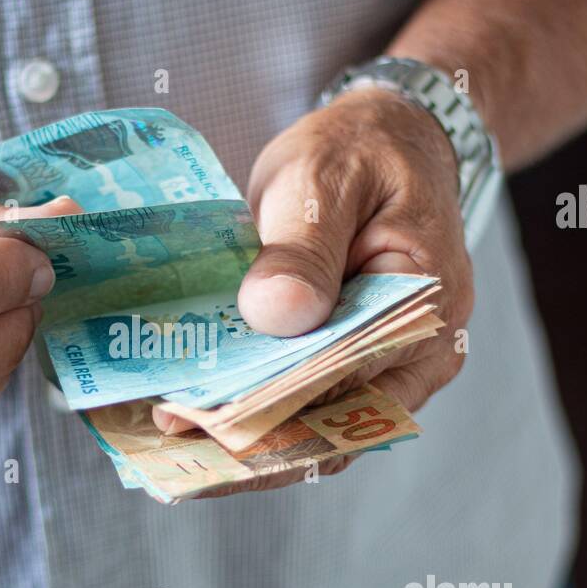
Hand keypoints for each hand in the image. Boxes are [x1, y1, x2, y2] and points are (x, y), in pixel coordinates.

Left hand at [154, 87, 474, 495]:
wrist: (387, 141)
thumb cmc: (362, 153)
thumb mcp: (326, 181)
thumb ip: (304, 248)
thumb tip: (275, 315)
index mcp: (426, 310)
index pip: (344, 381)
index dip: (266, 409)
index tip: (191, 420)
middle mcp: (418, 355)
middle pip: (330, 421)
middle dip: (245, 441)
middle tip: (160, 446)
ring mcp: (390, 367)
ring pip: (318, 425)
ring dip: (245, 437)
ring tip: (165, 442)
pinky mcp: (355, 364)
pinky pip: (310, 404)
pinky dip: (257, 412)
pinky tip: (195, 415)